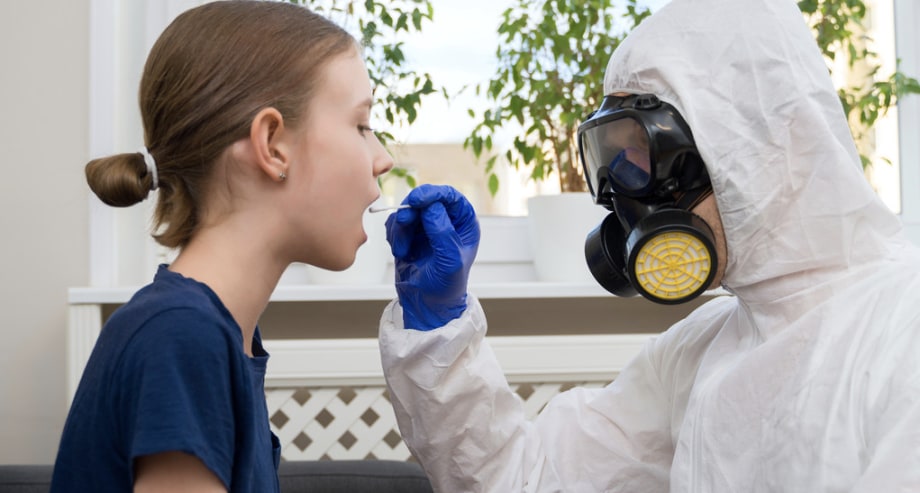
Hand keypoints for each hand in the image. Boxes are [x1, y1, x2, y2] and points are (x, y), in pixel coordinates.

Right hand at [385, 185, 479, 330]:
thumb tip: (432, 207)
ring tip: (403, 250)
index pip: (451, 197)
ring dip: (401, 227)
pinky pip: (396, 223)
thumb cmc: (446, 287)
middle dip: (411, 210)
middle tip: (403, 222)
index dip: (434, 193)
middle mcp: (446, 221)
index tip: (417, 200)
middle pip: (426, 199)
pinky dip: (394, 234)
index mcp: (464, 224)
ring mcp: (426, 227)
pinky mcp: (409, 234)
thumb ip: (443, 233)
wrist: (426, 305)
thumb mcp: (449, 261)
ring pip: (408, 210)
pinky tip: (400, 252)